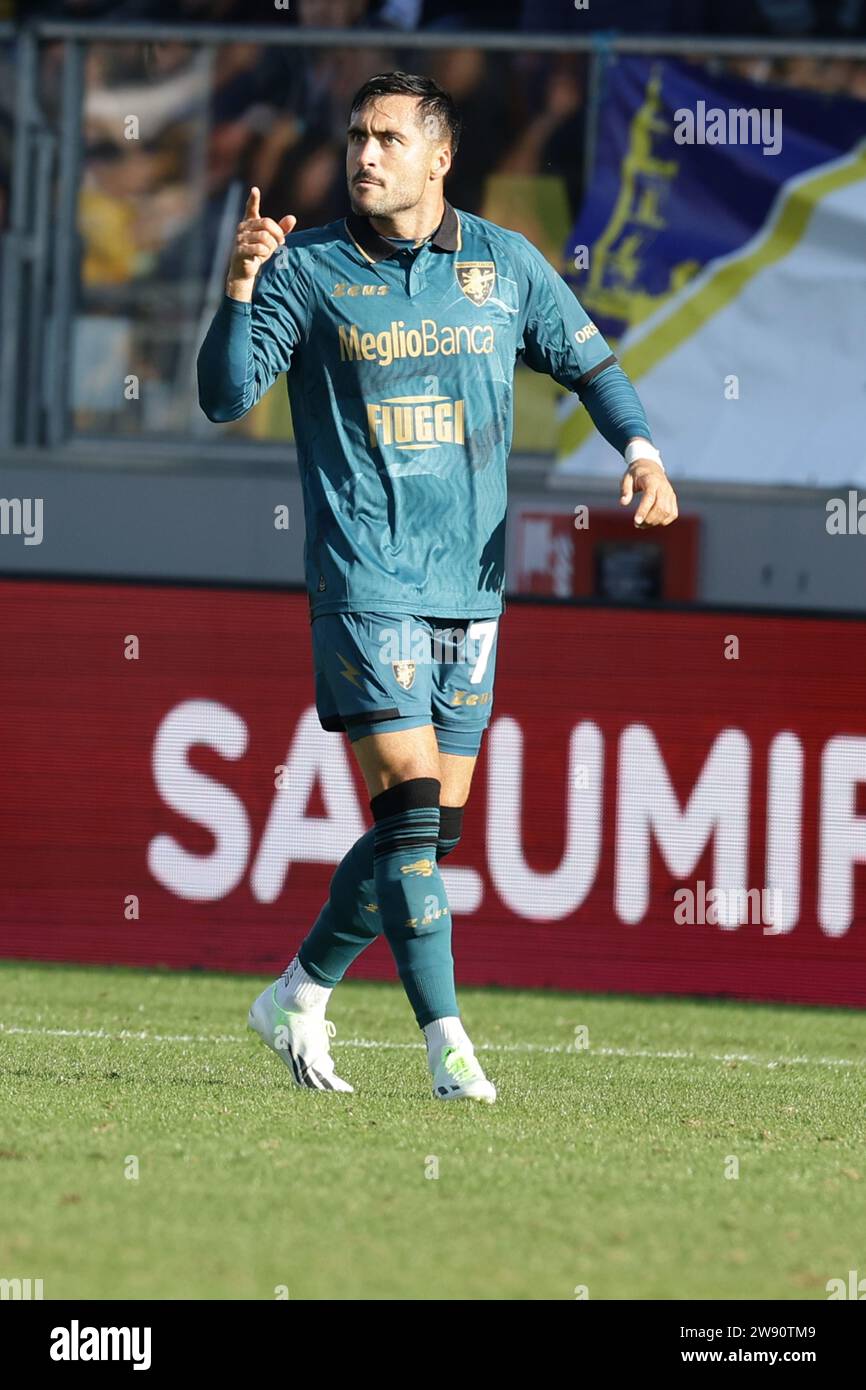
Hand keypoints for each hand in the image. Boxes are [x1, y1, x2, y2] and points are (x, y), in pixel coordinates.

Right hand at [225, 186, 296, 301]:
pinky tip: (262, 256)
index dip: (253, 199)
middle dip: (278, 234)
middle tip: (281, 242)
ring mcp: (239, 238)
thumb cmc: (258, 252)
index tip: (255, 190)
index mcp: (249, 222)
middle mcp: (243, 227)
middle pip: (266, 224)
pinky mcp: (239, 250)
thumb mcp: (271, 241)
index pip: (251, 208)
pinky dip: (265, 253)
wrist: (244, 270)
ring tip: (270, 251)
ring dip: (272, 246)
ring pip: (264, 237)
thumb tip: (292, 218)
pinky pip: (259, 248)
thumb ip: (281, 229)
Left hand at [619, 458, 677, 526]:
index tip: (636, 521)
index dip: (643, 510)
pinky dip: (663, 521)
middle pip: (660, 507)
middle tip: (637, 524)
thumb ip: (625, 490)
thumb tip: (623, 503)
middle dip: (648, 519)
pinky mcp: (673, 499)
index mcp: (651, 480)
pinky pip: (672, 514)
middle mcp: (663, 487)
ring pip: (667, 512)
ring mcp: (670, 493)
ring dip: (654, 522)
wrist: (650, 467)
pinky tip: (653, 521)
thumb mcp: (626, 479)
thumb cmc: (636, 475)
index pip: (649, 497)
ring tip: (643, 524)